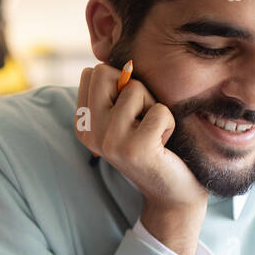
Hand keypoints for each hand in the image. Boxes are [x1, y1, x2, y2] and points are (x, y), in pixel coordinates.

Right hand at [75, 63, 208, 252]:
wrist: (172, 192)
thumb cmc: (154, 145)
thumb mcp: (126, 116)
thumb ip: (115, 90)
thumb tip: (124, 63)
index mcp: (82, 124)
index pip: (92, 73)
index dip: (119, 85)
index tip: (128, 113)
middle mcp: (89, 133)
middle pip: (105, 73)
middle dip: (133, 89)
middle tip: (142, 119)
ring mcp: (110, 142)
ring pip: (135, 89)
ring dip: (154, 108)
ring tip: (153, 134)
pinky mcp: (135, 149)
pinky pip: (160, 110)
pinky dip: (169, 123)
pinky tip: (163, 145)